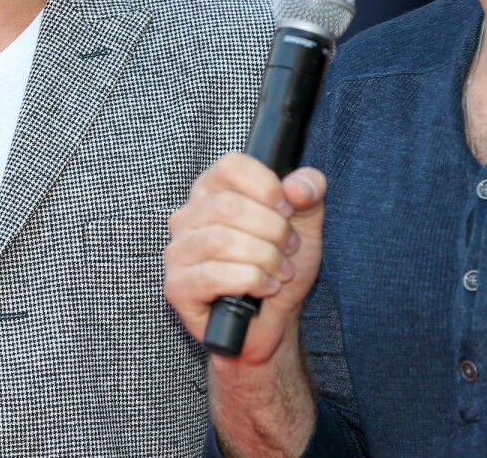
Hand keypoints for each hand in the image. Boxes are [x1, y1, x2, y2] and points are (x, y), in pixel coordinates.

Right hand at [164, 152, 326, 366]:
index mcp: (212, 190)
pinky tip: (266, 287)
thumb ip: (309, 190)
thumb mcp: (305, 222)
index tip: (287, 209)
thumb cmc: (279, 265)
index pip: (230, 166)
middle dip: (272, 229)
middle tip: (290, 247)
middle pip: (228, 206)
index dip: (266, 186)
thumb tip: (299, 187)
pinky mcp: (177, 286)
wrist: (271, 321)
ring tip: (281, 270)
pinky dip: (251, 280)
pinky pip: (214, 275)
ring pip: (221, 241)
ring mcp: (177, 252)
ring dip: (264, 257)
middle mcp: (187, 216)